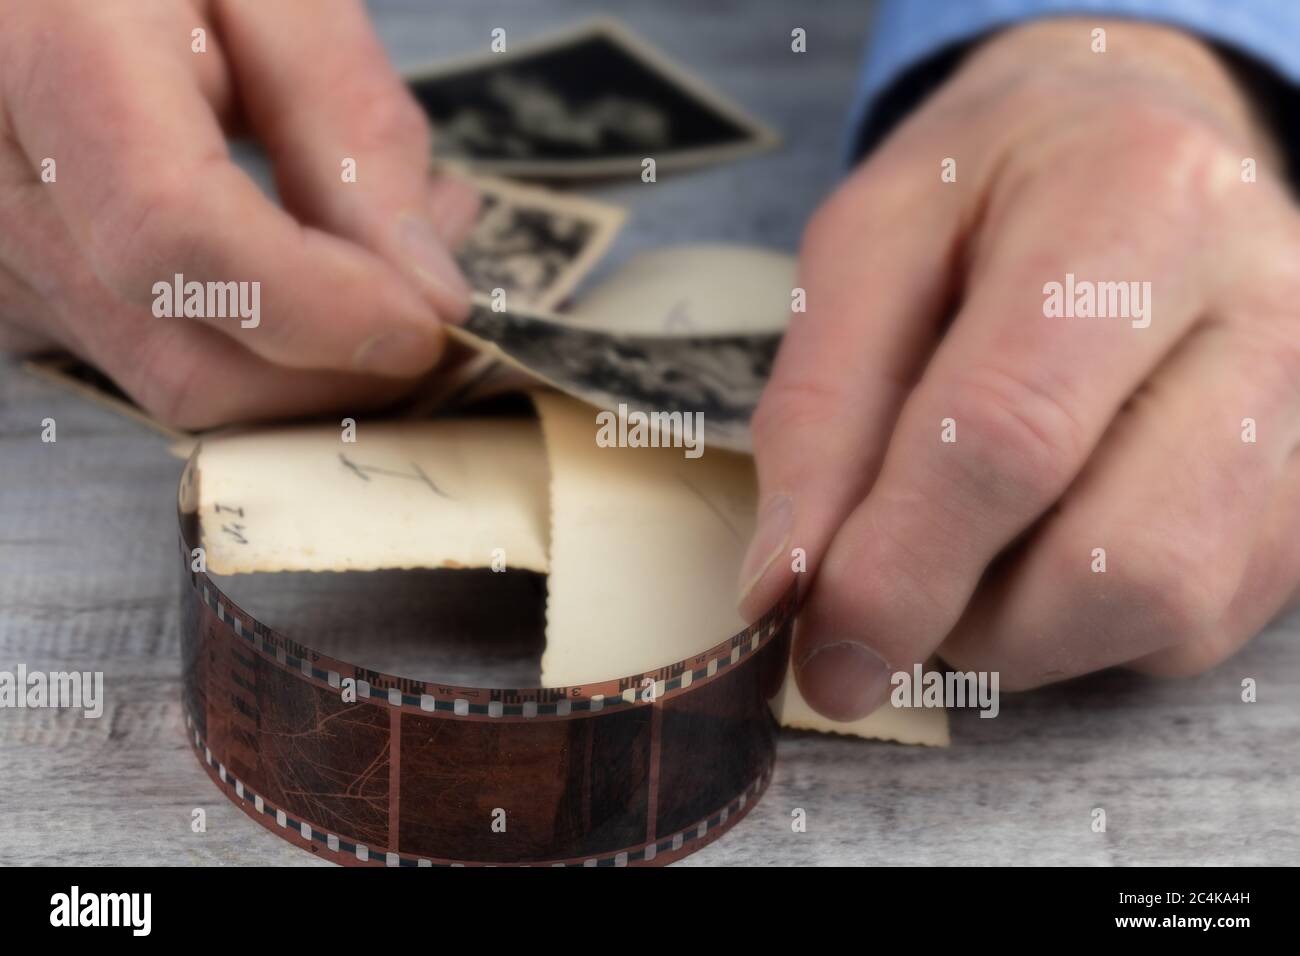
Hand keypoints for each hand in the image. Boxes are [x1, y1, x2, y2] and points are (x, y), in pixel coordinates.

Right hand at [0, 0, 478, 426]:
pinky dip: (271, 347)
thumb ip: (355, 127)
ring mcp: (4, 264)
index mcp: (49, 52)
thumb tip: (430, 293)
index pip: (175, 232)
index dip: (319, 305)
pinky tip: (315, 260)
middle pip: (188, 360)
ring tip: (390, 248)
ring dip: (321, 359)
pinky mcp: (32, 302)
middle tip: (437, 283)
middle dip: (345, 366)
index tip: (429, 323)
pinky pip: (170, 366)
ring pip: (188, 386)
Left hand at [742, 19, 1299, 719]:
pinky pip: (1195, 625)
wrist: (1125, 139)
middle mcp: (1270, 307)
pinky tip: (1045, 531)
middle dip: (970, 618)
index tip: (824, 654)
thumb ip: (819, 413)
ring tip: (967, 536)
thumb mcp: (864, 247)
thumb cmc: (983, 186)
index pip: (1013, 434)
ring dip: (1025, 627)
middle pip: (1121, 561)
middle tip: (891, 583)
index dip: (903, 568)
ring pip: (1167, 610)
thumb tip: (788, 591)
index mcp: (1138, 204)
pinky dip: (1085, 620)